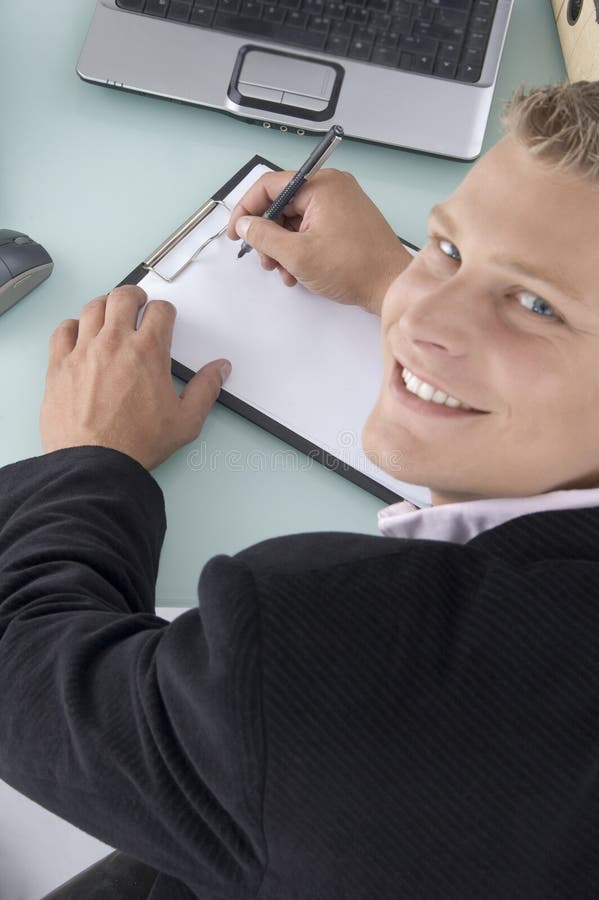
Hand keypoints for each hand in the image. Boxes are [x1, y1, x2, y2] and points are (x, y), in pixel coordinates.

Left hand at [40, 285, 230, 469]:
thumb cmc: (137, 443)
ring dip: (104, 306)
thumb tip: (220, 369)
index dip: (165, 312)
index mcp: (148, 352)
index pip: (160, 311)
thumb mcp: (185, 420)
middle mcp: (115, 343)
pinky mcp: (60, 365)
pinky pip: (63, 330)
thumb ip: (206, 389)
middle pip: (123, 297)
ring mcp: (84, 351)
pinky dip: (72, 326)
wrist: (96, 463)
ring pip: (92, 308)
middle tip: (137, 303)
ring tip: (109, 314)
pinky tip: (79, 334)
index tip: (164, 318)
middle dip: (134, 295)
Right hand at [226, 168, 412, 314]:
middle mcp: (332, 187)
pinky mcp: (346, 222)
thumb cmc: (354, 268)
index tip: (237, 233)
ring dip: (283, 248)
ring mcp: (341, 204)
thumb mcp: (297, 254)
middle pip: (282, 205)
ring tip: (285, 272)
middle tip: (265, 261)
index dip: (247, 210)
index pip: (270, 186)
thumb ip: (264, 236)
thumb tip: (245, 225)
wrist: (391, 286)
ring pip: (295, 221)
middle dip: (268, 236)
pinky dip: (300, 249)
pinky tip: (299, 272)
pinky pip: (312, 229)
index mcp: (321, 184)